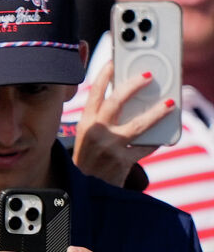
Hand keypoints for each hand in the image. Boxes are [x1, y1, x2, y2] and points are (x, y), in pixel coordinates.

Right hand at [72, 62, 171, 186]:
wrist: (82, 189)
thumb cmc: (88, 160)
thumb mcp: (87, 137)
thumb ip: (102, 120)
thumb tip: (131, 104)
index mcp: (85, 123)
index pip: (93, 93)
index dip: (104, 75)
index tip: (114, 62)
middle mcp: (95, 132)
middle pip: (116, 101)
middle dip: (134, 85)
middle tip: (148, 75)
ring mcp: (109, 146)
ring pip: (138, 124)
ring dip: (156, 113)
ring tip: (169, 104)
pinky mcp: (122, 161)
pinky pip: (145, 147)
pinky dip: (155, 141)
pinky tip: (162, 136)